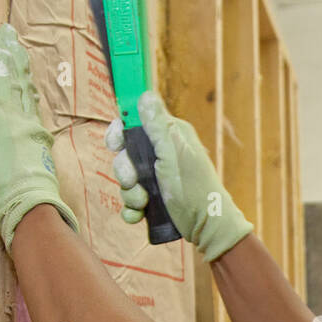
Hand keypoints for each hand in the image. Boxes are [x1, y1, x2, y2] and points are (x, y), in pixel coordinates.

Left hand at [0, 23, 79, 253]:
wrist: (35, 204)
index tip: (23, 62)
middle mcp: (26, 119)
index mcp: (37, 134)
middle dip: (12, 55)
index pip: (31, 101)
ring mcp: (9, 115)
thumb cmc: (37, 202)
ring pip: (1, 74)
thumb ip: (33, 165)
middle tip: (6, 34)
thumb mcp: (39, 179)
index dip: (26, 80)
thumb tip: (34, 166)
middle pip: (19, 80)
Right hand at [104, 90, 253, 261]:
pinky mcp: (154, 199)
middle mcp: (162, 154)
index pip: (135, 123)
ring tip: (144, 202)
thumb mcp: (174, 154)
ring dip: (130, 193)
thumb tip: (145, 94)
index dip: (120, 132)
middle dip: (124, 170)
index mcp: (169, 136)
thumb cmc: (194, 188)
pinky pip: (131, 200)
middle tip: (133, 181)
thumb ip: (158, 126)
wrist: (207, 228)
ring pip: (126, 179)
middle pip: (126, 154)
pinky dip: (132, 209)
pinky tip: (140, 215)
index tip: (115, 144)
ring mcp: (157, 178)